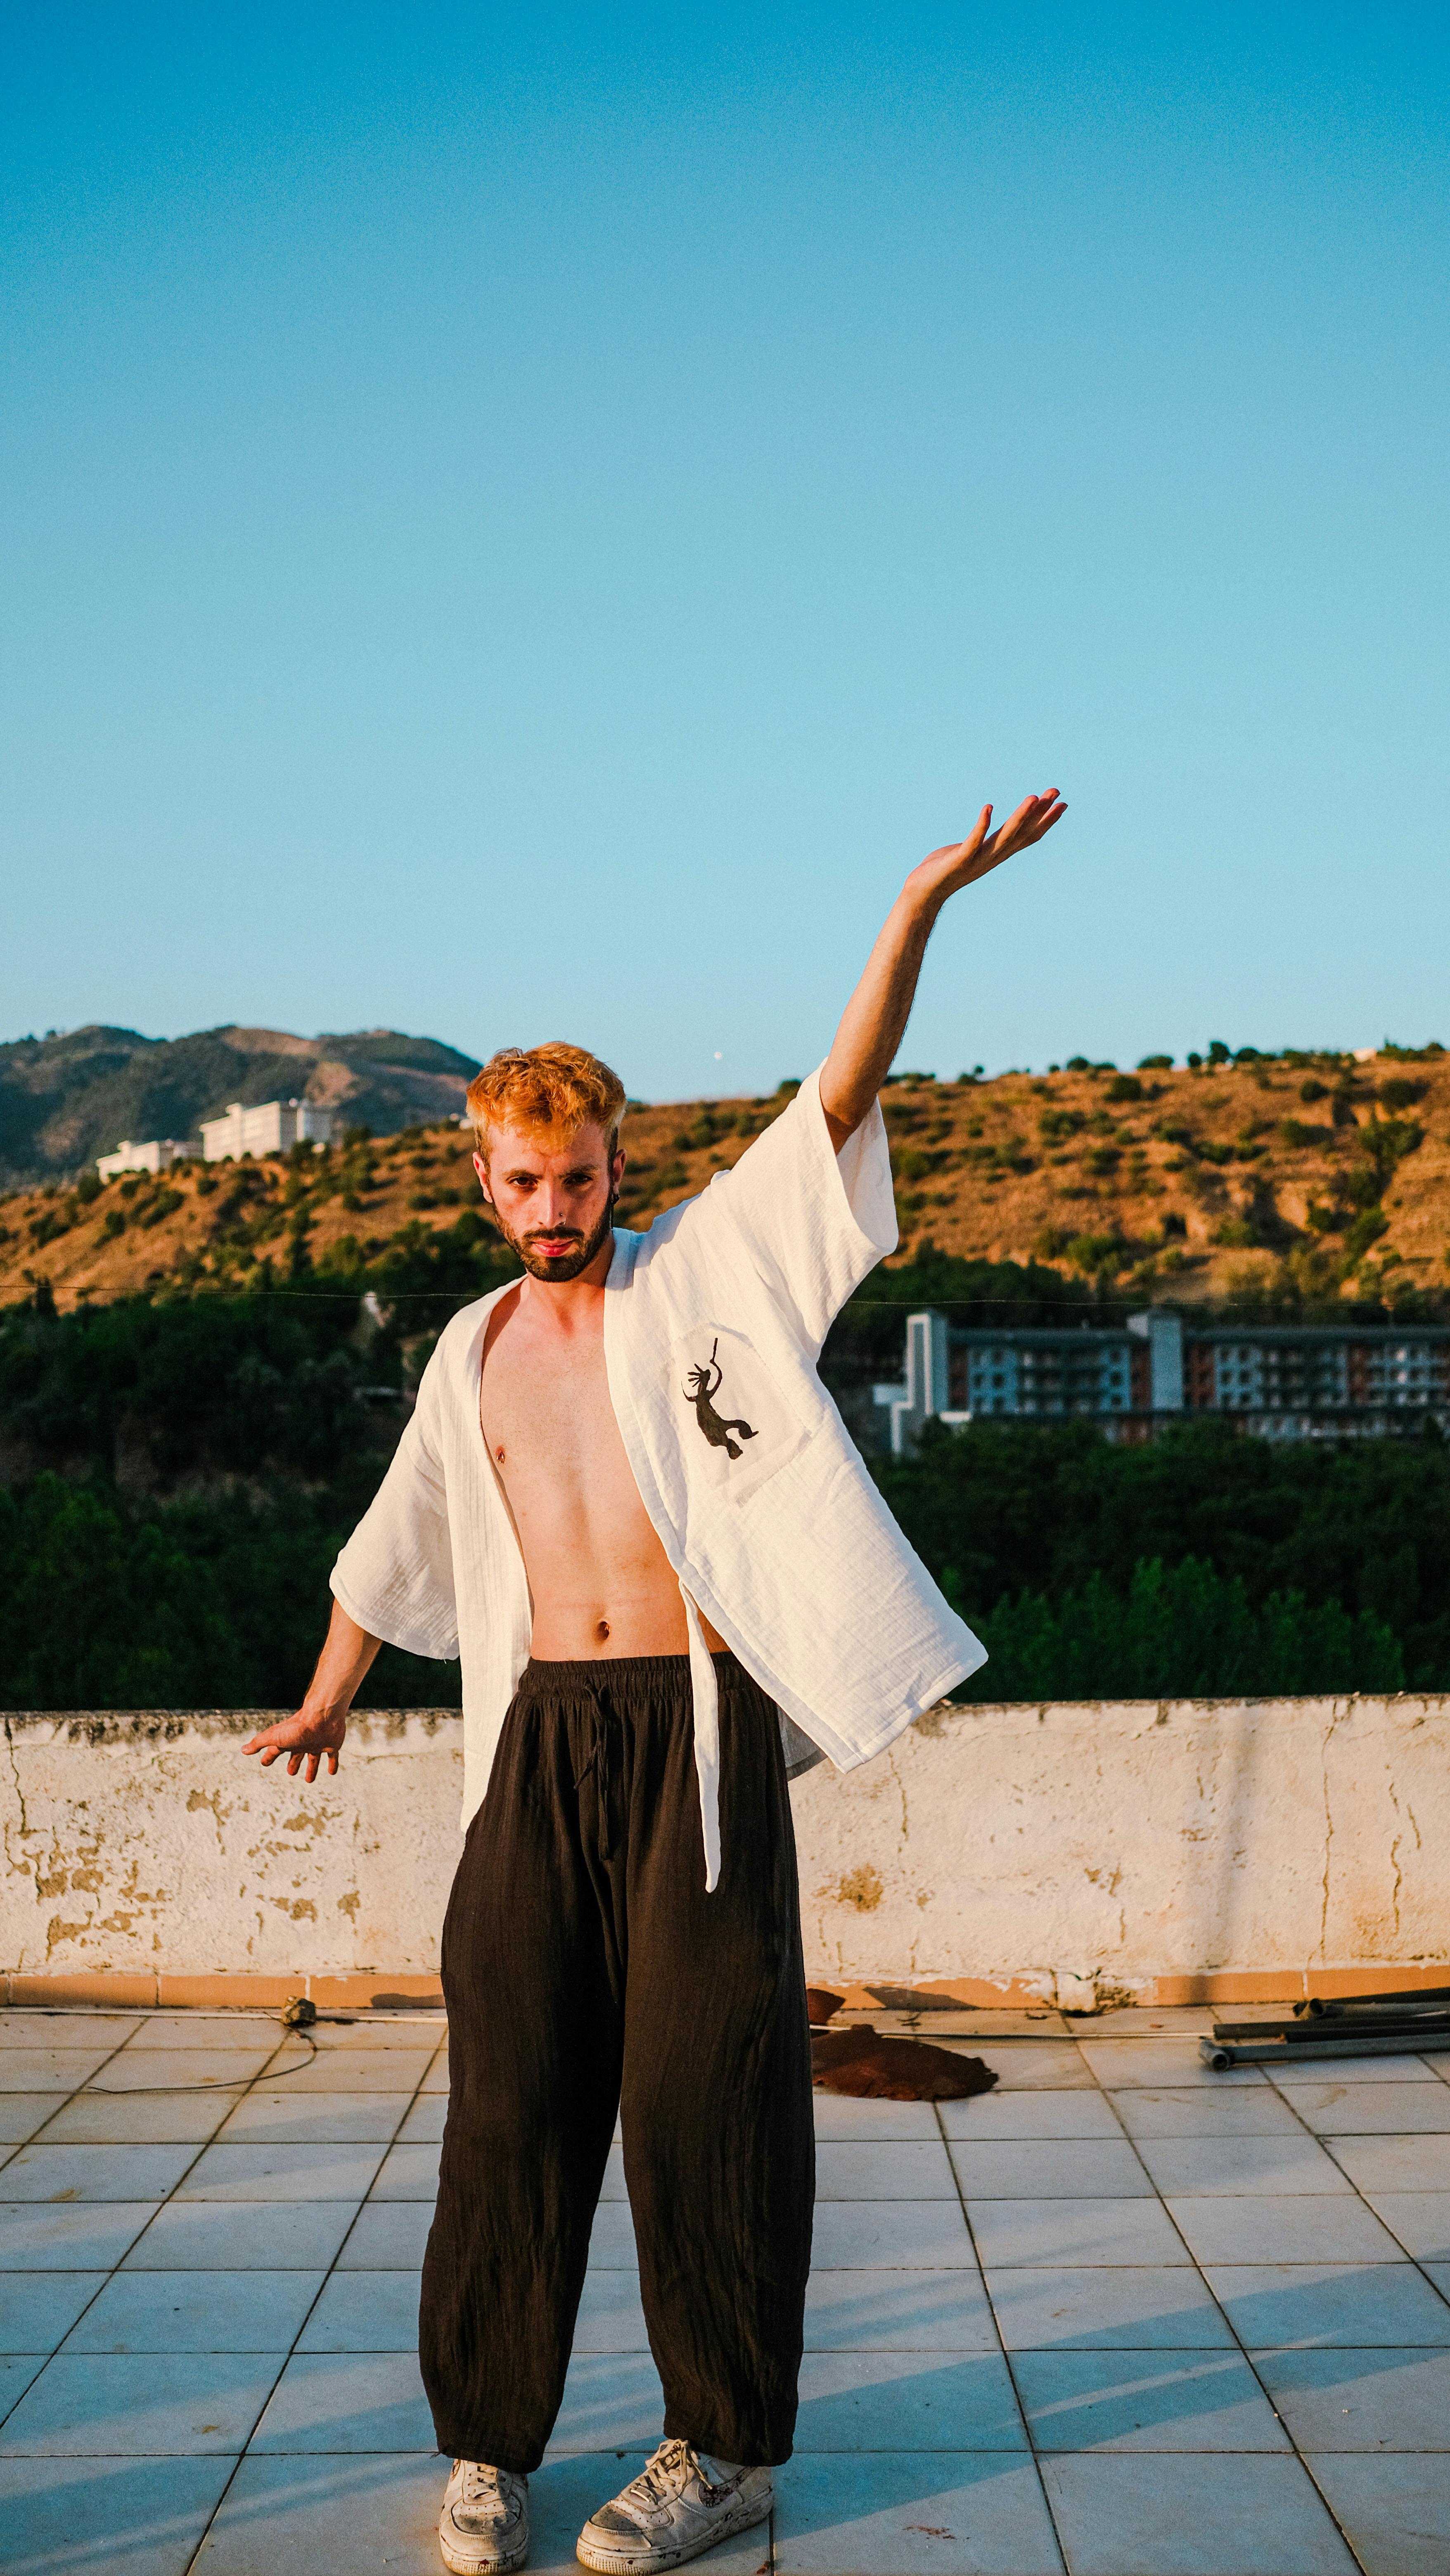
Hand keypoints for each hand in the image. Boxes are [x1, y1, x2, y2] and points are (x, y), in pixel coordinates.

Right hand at [242, 1707, 346, 1781]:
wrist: (322, 1717)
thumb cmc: (297, 1727)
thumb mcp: (274, 1737)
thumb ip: (258, 1743)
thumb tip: (242, 1750)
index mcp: (288, 1741)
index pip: (275, 1751)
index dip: (269, 1757)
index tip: (264, 1763)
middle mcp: (302, 1742)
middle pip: (296, 1755)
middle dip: (293, 1764)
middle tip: (291, 1773)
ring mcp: (317, 1743)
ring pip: (314, 1758)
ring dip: (312, 1769)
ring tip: (309, 1780)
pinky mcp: (332, 1745)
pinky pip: (332, 1757)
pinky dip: (332, 1764)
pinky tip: (332, 1772)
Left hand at [904, 791, 1066, 914]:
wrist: (923, 893)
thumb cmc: (943, 870)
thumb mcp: (968, 851)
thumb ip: (982, 840)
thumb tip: (988, 828)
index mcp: (997, 853)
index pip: (1028, 836)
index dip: (1045, 821)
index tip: (1062, 803)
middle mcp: (993, 857)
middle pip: (1022, 833)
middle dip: (1040, 812)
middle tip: (1055, 792)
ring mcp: (978, 859)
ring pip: (1004, 836)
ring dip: (1019, 817)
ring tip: (1033, 797)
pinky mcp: (959, 859)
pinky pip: (973, 840)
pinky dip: (981, 825)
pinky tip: (987, 807)